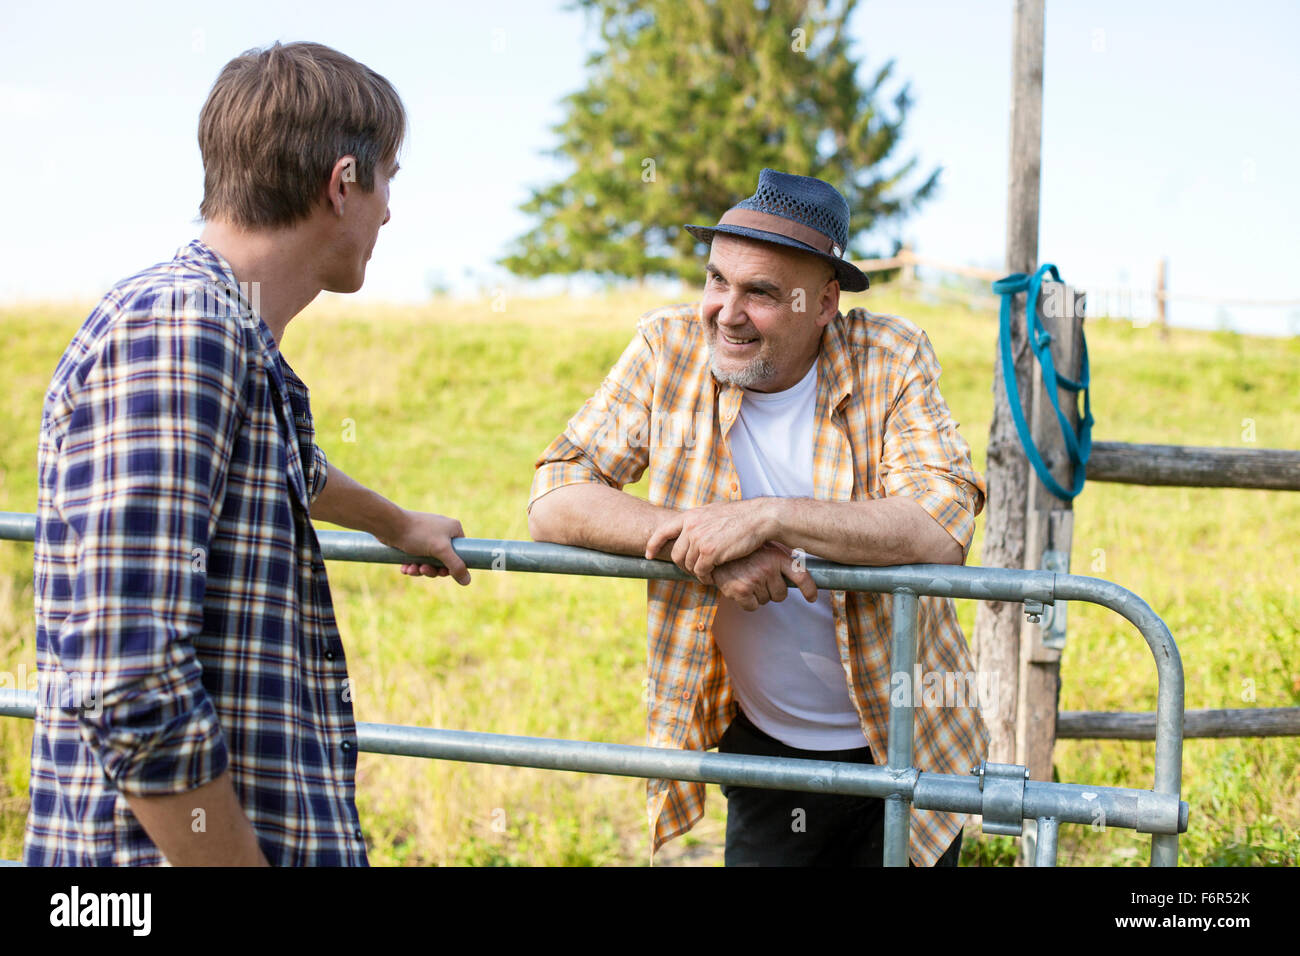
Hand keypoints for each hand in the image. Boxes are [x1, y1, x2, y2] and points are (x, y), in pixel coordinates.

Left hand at [384, 510, 471, 584]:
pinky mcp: (414, 541)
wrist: (389, 525)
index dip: (453, 566)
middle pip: (444, 560)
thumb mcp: (440, 550)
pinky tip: (405, 567)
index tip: (443, 572)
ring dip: (421, 569)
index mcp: (453, 529)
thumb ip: (456, 565)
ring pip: (430, 561)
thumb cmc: (417, 533)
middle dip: (433, 569)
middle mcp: (442, 531)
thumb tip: (467, 581)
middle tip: (424, 569)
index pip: (461, 552)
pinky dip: (413, 565)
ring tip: (412, 568)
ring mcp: (427, 536)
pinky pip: (418, 558)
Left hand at [644, 499, 775, 583]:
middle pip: (676, 554)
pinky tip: (713, 576)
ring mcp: (699, 539)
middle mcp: (691, 526)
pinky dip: (705, 577)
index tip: (649, 555)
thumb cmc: (741, 517)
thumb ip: (699, 521)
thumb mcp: (713, 512)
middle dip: (683, 565)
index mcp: (691, 515)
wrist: (759, 518)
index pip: (663, 530)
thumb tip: (692, 528)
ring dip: (697, 572)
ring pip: (688, 564)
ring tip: (707, 573)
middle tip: (694, 570)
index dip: (653, 544)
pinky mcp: (710, 552)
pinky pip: (700, 571)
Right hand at [711, 542, 817, 611]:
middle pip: (781, 594)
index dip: (808, 588)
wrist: (714, 546)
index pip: (800, 575)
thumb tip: (799, 568)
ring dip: (758, 594)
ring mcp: (755, 579)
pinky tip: (740, 587)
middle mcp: (768, 567)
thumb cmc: (741, 549)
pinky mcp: (741, 590)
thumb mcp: (765, 546)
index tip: (812, 597)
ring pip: (766, 600)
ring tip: (746, 578)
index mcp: (776, 556)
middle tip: (759, 577)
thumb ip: (780, 556)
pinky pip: (752, 606)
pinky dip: (747, 601)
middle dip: (772, 590)